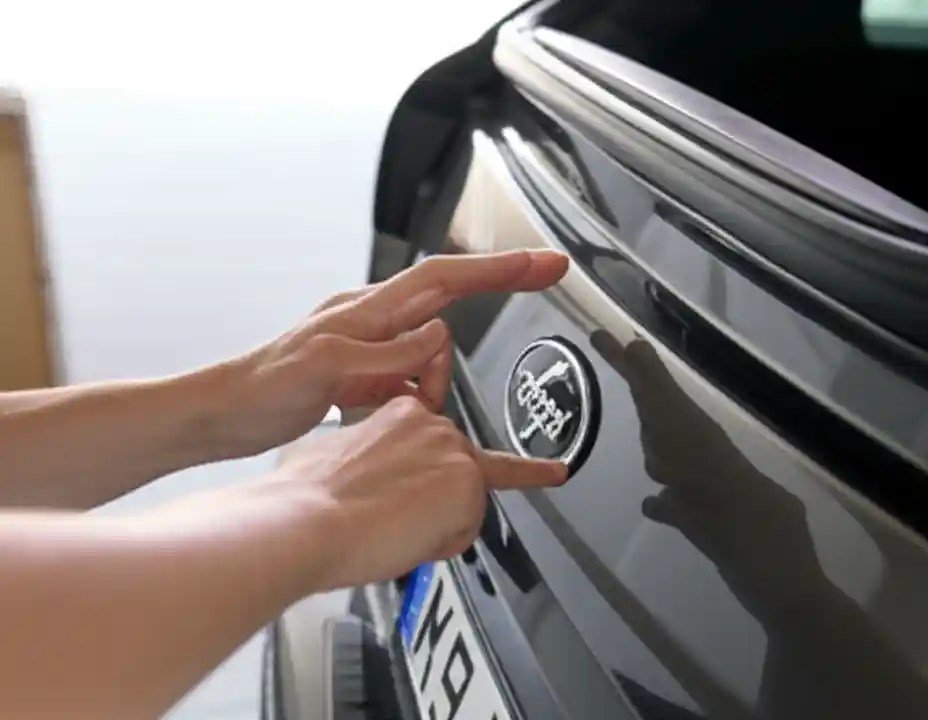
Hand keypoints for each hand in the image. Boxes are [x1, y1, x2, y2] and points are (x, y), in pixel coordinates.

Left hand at [208, 250, 568, 458]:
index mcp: (365, 309)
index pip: (444, 278)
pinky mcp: (364, 375)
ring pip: (431, 356)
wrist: (221, 416)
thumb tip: (437, 336)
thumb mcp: (326, 367)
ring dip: (431, 386)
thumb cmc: (261, 389)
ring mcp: (369, 347)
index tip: (540, 263)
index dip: (497, 268)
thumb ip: (388, 351)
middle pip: (450, 303)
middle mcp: (371, 319)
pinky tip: (383, 416)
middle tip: (547, 278)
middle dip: (494, 299)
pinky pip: (411, 383)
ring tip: (389, 409)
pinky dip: (414, 401)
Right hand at [273, 396, 566, 590]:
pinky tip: (406, 536)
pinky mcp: (469, 479)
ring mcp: (454, 449)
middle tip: (387, 522)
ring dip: (435, 526)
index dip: (461, 448)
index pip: (439, 432)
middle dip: (433, 506)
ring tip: (388, 528)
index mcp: (399, 414)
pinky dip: (441, 545)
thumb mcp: (335, 460)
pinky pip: (465, 530)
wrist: (304, 520)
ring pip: (462, 504)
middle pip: (453, 477)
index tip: (516, 443)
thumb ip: (373, 461)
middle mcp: (433, 424)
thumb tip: (372, 481)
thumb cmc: (304, 500)